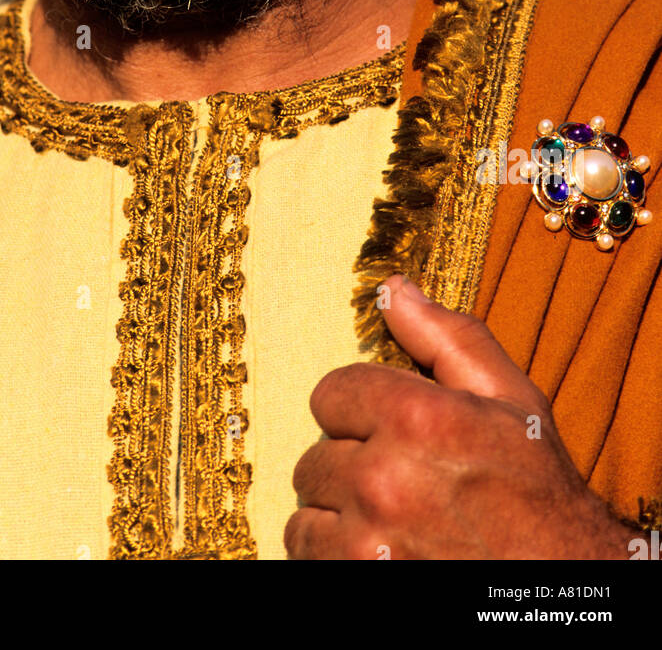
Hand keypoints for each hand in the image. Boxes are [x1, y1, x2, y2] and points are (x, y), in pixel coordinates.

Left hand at [284, 274, 631, 559]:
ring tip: (390, 516)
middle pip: (317, 453)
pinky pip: (306, 550)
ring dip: (339, 509)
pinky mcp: (358, 581)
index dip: (361, 409)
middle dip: (353, 460)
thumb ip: (444, 337)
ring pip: (308, 506)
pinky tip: (379, 546)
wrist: (562, 578)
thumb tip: (393, 289)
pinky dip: (333, 550)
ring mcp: (366, 540)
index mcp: (415, 418)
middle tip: (403, 478)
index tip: (391, 428)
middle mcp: (383, 478)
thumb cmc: (538, 493)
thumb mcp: (508, 398)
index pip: (331, 393)